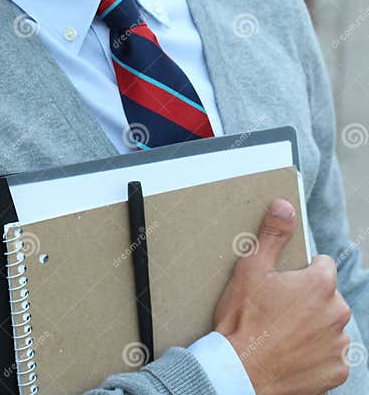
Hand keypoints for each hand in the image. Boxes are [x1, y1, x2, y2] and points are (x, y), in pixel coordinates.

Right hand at [213, 198, 351, 394]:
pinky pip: (331, 356)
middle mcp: (336, 312)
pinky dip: (316, 354)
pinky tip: (292, 353)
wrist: (240, 372)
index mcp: (320, 284)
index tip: (282, 284)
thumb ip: (273, 234)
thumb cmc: (243, 319)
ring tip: (283, 333)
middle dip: (308, 299)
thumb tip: (285, 206)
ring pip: (329, 325)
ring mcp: (338, 344)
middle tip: (278, 309)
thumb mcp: (252, 268)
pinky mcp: (336, 371)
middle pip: (327, 295)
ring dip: (314, 326)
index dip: (300, 272)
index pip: (322, 265)